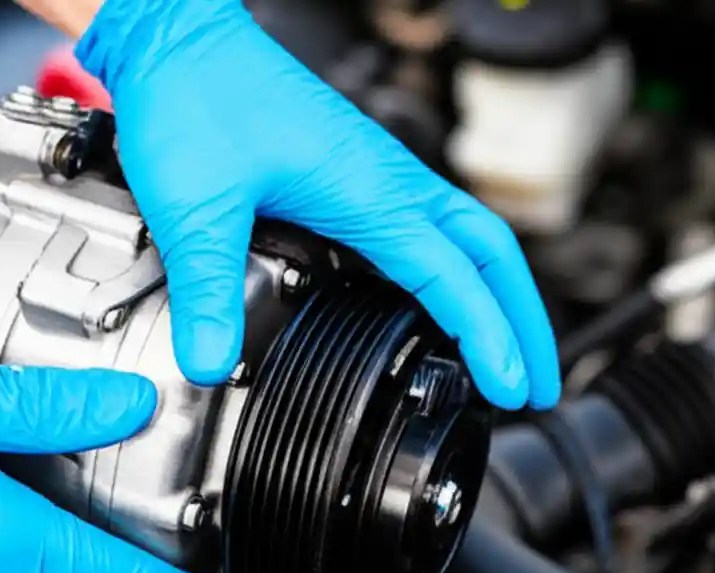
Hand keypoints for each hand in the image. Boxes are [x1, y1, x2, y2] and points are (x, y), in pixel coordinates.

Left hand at [75, 0, 559, 408]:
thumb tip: (212, 365)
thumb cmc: (194, 99)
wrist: (178, 40)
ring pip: (466, 237)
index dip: (486, 338)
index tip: (510, 390)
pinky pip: (428, 225)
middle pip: (489, 254)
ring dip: (494, 294)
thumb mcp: (196, 207)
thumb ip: (207, 291)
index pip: (452, 277)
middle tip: (537, 386)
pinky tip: (434, 299)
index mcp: (369, 191)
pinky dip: (453, 269)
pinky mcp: (353, 172)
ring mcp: (375, 173)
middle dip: (523, 321)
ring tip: (506, 353)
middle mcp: (388, 181)